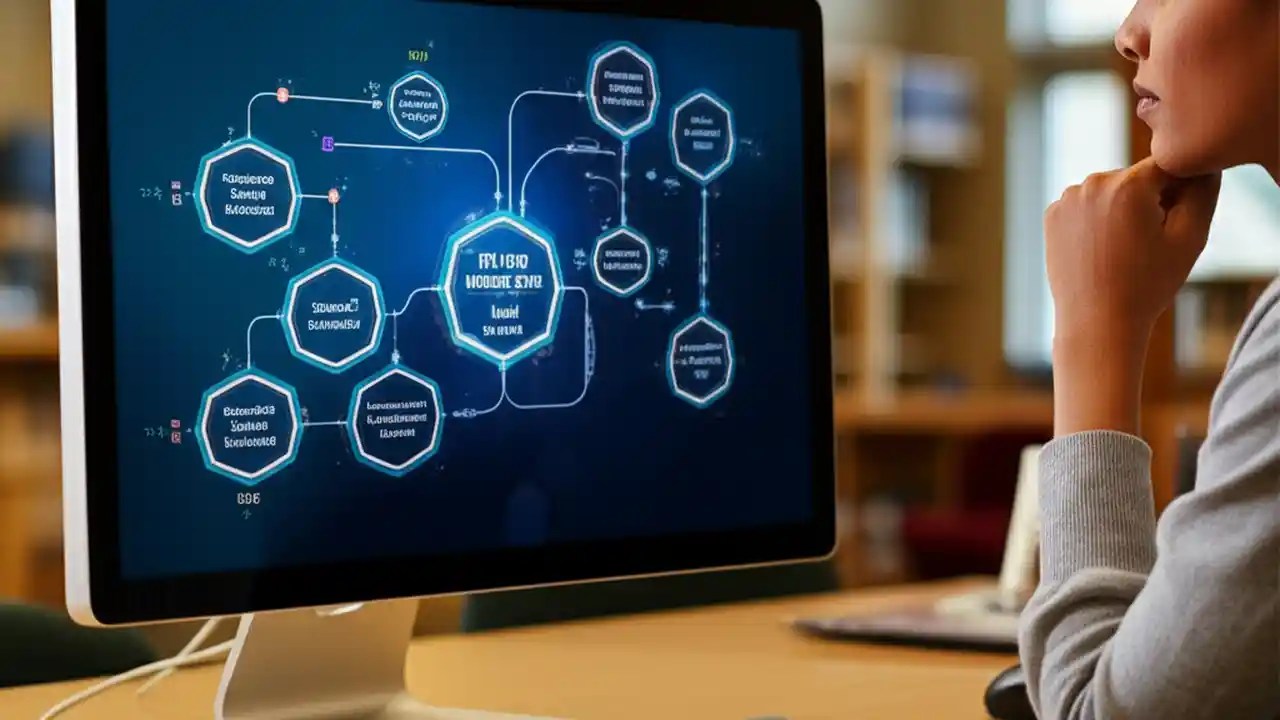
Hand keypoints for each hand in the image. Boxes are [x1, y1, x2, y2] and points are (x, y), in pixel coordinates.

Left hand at [1044, 158, 1220, 435]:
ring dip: (1121, 209)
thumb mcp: (1190, 238)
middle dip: (1148, 200)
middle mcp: (1093, 182)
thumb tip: (1202, 165)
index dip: (1178, 193)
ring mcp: (1067, 198)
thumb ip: (1203, 192)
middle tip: (1148, 243)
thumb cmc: (1148, 284)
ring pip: (1109, 191)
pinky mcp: (1052, 214)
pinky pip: (1085, 206)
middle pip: (1136, 178)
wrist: (1097, 322)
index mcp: (1129, 184)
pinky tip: (1101, 250)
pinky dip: (1095, 220)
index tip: (1174, 224)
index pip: (1168, 167)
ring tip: (1124, 249)